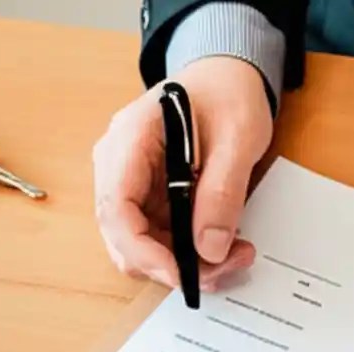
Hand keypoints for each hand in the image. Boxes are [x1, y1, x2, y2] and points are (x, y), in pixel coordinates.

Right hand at [93, 56, 273, 289]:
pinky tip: (224, 244)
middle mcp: (119, 166)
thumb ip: (223, 191)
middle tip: (223, 269)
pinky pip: (160, 238)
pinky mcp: (150, 198)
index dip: (143, 251)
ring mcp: (132, 184)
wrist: (226, 76)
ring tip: (234, 254)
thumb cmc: (227, 93)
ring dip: (185, 263)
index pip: (116, 209)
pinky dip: (190, 252)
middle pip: (125, 237)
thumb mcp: (238, 136)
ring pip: (143, 246)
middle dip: (171, 265)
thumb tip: (210, 248)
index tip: (181, 273)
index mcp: (129, 140)